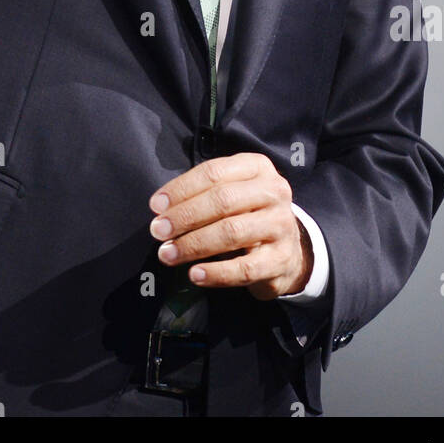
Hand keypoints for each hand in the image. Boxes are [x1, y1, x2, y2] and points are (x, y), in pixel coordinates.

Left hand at [148, 152, 312, 300]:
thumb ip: (201, 195)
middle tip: (158, 231)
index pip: (214, 173)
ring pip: (232, 232)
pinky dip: (216, 273)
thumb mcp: (231, 194)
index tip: (156, 206)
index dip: (181, 189)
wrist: (287, 250)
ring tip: (168, 254)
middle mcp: (274, 192)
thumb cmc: (247, 214)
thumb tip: (161, 210)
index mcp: (257, 167)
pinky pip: (245, 268)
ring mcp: (281, 225)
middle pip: (223, 201)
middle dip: (185, 216)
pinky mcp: (282, 259)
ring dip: (193, 245)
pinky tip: (194, 274)